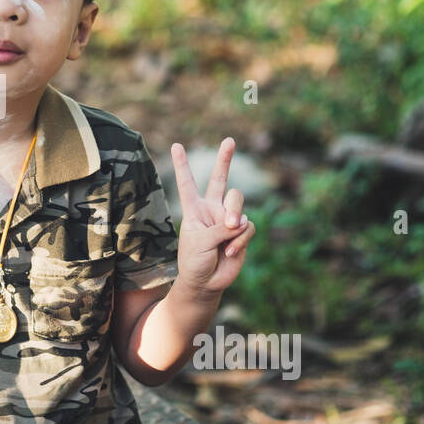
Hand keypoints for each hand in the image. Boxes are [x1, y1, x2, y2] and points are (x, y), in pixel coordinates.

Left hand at [168, 137, 255, 296]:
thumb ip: (221, 227)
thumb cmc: (194, 262)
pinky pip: (247, 226)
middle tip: (229, 140)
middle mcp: (212, 209)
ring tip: (227, 235)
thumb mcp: (200, 241)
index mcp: (194, 209)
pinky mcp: (242, 232)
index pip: (187, 183)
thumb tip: (242, 221)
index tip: (176, 145)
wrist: (206, 283)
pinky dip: (240, 239)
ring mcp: (228, 219)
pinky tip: (230, 251)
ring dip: (234, 219)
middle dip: (225, 159)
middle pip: (220, 179)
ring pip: (237, 203)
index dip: (182, 165)